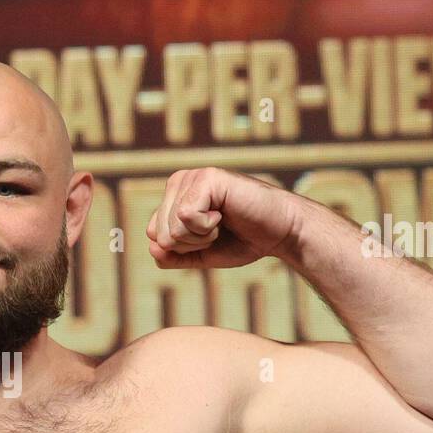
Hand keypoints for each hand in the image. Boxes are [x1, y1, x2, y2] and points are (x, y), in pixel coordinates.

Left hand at [146, 168, 303, 268]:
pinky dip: (207, 227)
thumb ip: (173, 256)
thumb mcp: (201, 254)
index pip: (153, 234)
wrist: (280, 233)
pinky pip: (186, 216)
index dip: (182, 247)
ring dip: (201, 236)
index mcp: (174, 196)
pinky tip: (225, 214)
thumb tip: (153, 248)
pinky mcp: (207, 178)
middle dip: (190, 243)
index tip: (208, 237)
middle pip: (159, 233)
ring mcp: (193, 177)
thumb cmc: (243, 240)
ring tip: (222, 221)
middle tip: (217, 230)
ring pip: (171, 227)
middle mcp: (180, 181)